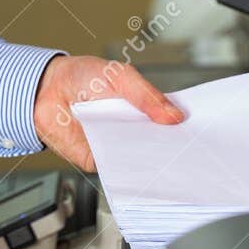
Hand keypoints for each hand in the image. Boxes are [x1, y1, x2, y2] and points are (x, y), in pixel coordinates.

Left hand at [34, 54, 183, 171]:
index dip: (186, 130)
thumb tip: (173, 116)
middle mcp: (131, 131)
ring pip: (140, 162)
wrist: (46, 88)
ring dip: (153, 163)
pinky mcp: (97, 161)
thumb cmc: (83, 77)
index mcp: (142, 110)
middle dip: (173, 150)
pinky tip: (139, 169)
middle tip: (192, 154)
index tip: (203, 135)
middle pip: (159, 146)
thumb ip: (146, 95)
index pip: (170, 124)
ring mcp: (115, 147)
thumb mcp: (121, 76)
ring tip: (171, 162)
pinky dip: (126, 171)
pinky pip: (116, 171)